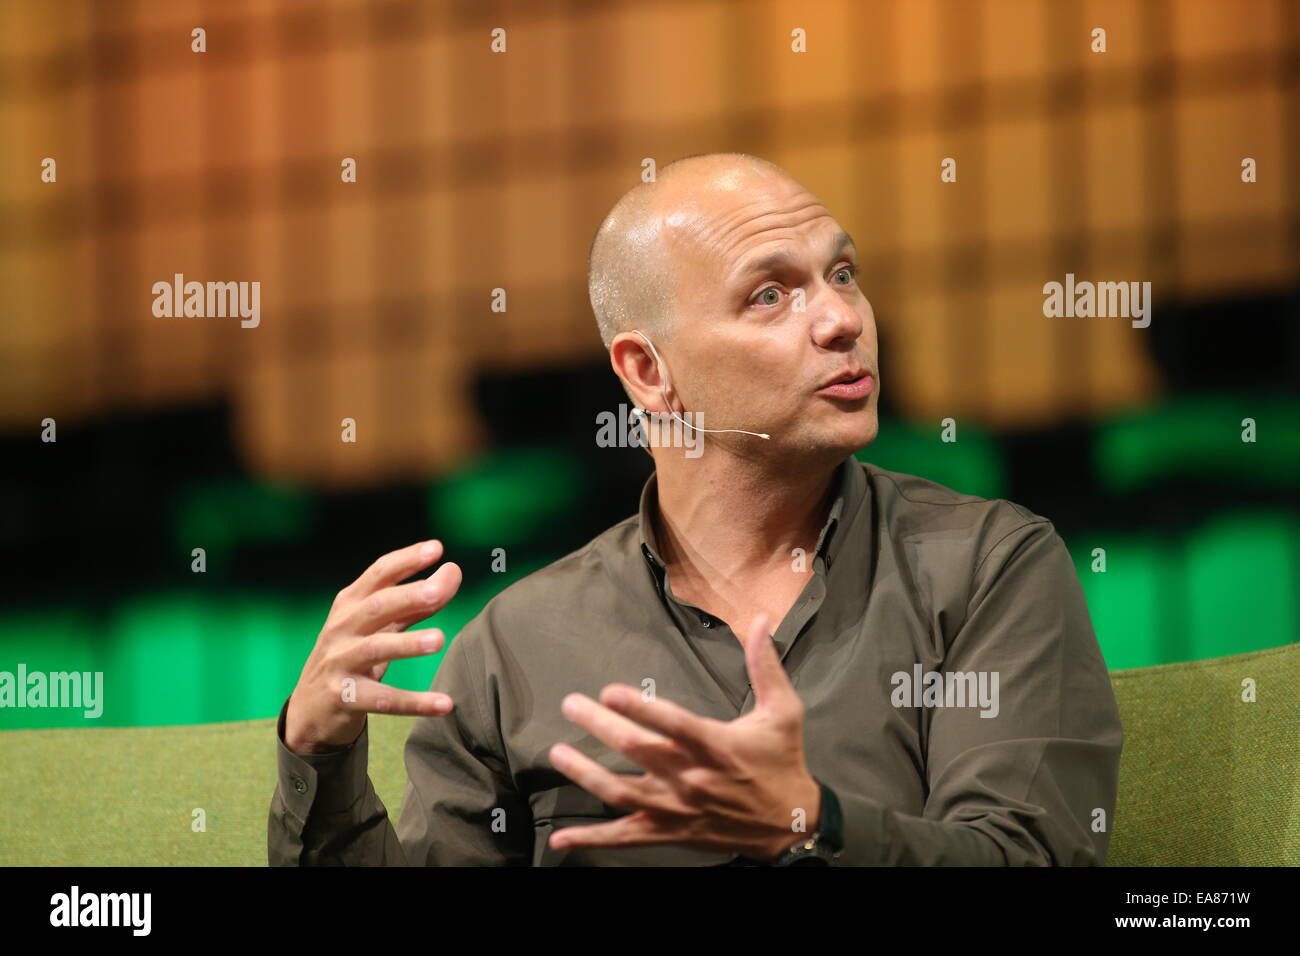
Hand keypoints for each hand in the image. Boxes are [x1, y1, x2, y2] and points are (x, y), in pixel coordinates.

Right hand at [285, 539, 462, 753]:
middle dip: (409, 595)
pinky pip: (383, 699)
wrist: (310, 708)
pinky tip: (445, 704)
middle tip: (440, 589)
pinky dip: (415, 702)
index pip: (378, 574)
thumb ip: (412, 605)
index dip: (406, 560)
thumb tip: (451, 575)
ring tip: (440, 639)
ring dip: (408, 643)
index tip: (436, 548)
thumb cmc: (352, 655)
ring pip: (375, 648)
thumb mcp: (376, 627)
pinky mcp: (343, 697)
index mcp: (350, 605)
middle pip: (376, 606)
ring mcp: (339, 662)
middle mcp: (341, 628)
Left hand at [547, 613, 821, 861]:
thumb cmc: (782, 761)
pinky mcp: (669, 833)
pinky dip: (592, 839)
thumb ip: (766, 664)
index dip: (640, 709)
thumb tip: (762, 619)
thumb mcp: (784, 711)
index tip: (609, 691)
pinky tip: (561, 837)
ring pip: (622, 793)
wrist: (790, 825)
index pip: (674, 724)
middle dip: (600, 726)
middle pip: (638, 752)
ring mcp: (677, 809)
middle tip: (571, 705)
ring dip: (586, 774)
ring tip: (558, 754)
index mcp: (717, 745)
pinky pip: (625, 837)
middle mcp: (692, 778)